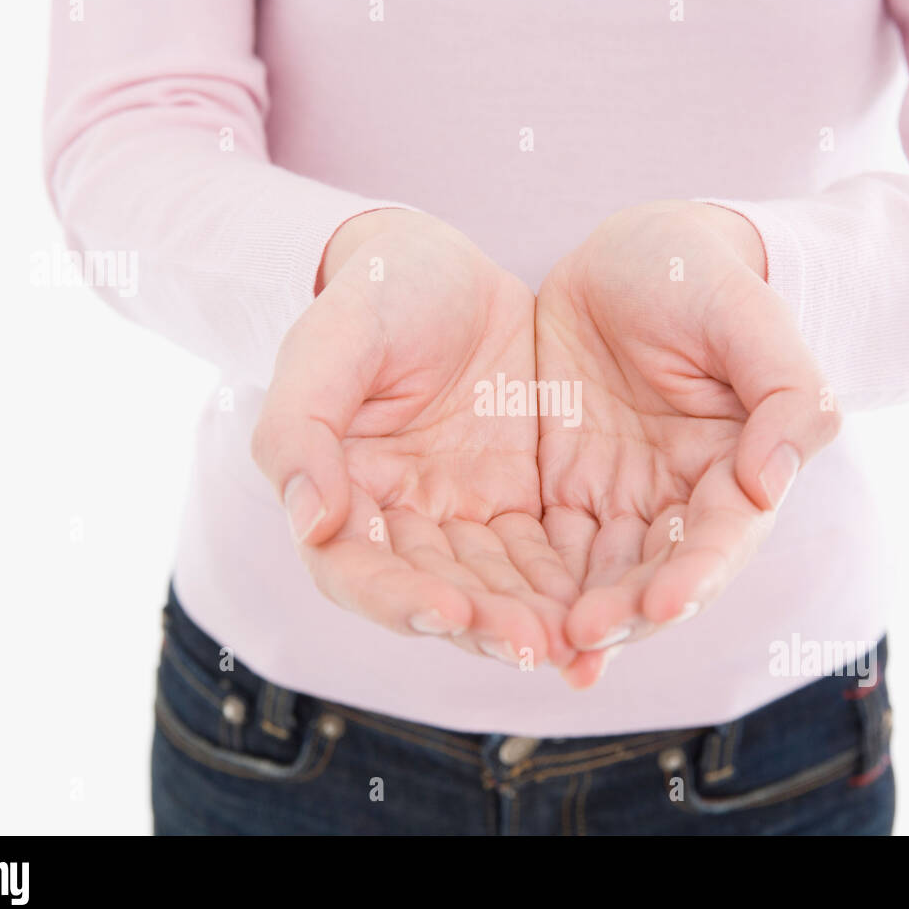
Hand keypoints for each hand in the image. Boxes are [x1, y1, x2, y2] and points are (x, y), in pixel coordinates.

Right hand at [252, 209, 577, 668]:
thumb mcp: (331, 341)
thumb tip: (309, 520)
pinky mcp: (519, 503)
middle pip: (435, 595)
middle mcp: (400, 520)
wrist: (447, 262)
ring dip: (531, 620)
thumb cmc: (377, 292)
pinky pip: (548, 555)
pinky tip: (608, 603)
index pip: (355, 570)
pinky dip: (573, 585)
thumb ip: (300, 427)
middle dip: (481, 627)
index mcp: (341, 492)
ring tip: (576, 641)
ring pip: (496, 588)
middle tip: (532, 645)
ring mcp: (462, 516)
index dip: (394, 599)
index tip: (445, 610)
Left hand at [535, 200, 840, 686]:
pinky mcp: (563, 491)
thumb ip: (784, 393)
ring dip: (570, 617)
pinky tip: (493, 618)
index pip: (722, 534)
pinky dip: (525, 589)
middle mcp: (679, 498)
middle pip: (655, 574)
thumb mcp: (744, 313)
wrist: (631, 251)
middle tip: (581, 637)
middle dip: (624, 612)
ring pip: (597, 577)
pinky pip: (542, 550)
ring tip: (533, 648)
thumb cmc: (700, 274)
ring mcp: (618, 498)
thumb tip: (771, 482)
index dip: (697, 572)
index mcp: (735, 465)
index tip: (664, 601)